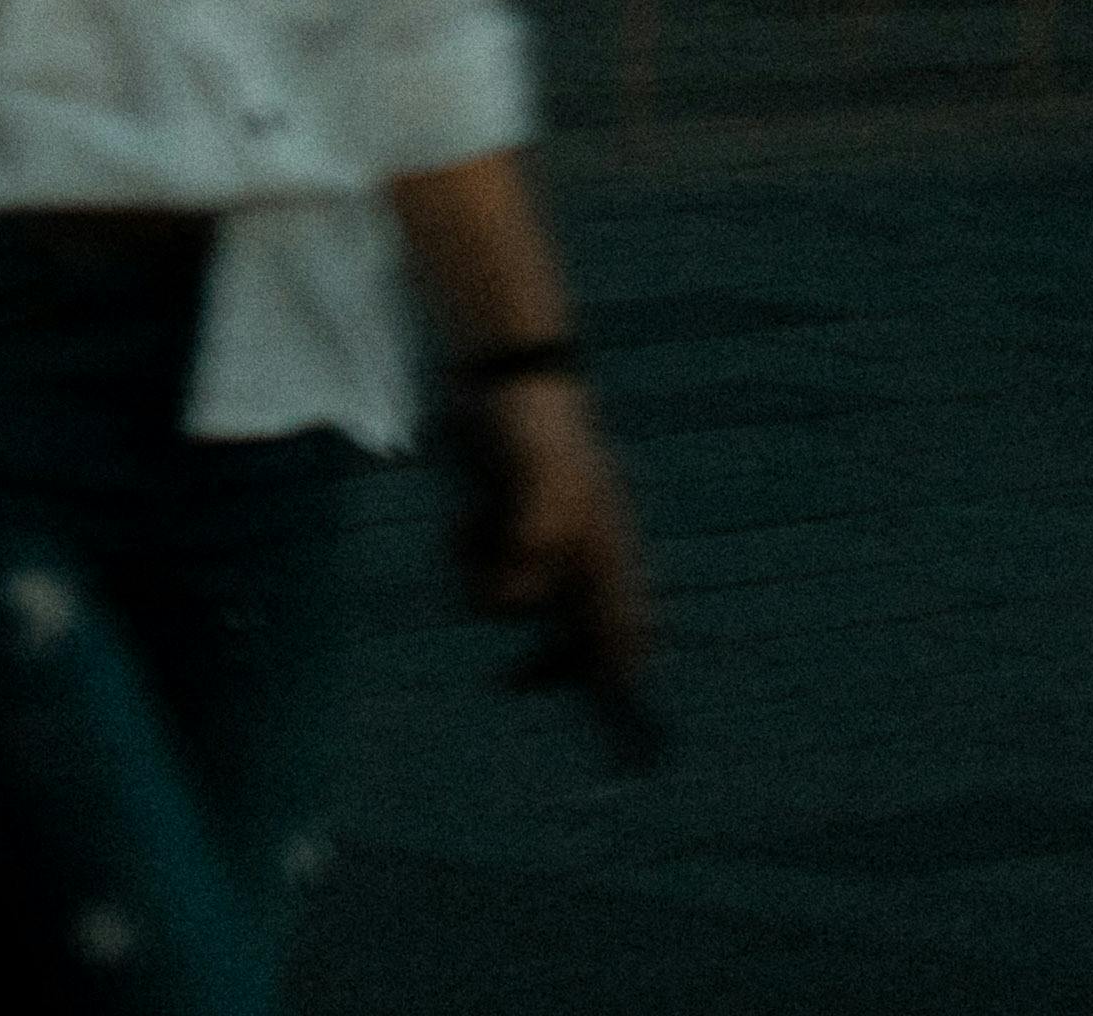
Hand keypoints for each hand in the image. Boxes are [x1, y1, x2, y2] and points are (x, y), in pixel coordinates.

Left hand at [447, 380, 654, 700]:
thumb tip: (517, 604)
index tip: (619, 719)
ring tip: (472, 527)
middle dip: (547, 660)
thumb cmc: (536, 422)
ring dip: (486, 579)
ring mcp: (539, 539)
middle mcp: (580, 551)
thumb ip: (532, 544)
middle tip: (512, 684)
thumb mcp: (540, 479)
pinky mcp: (500, 523)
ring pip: (514, 600)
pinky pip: (481, 566)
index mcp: (607, 548)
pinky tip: (465, 513)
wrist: (499, 371)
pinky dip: (467, 551)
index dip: (623, 671)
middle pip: (576, 633)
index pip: (628, 627)